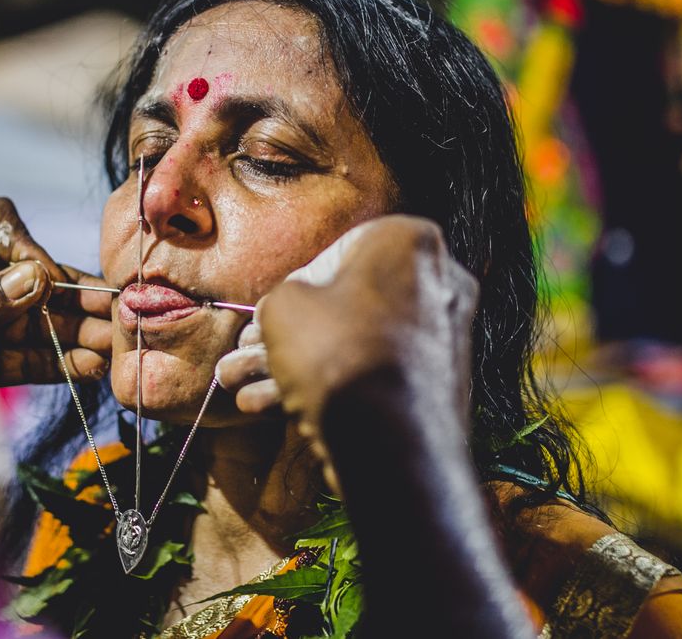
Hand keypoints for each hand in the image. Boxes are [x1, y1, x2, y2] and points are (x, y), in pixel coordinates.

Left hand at [0, 198, 111, 470]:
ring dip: (76, 330)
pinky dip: (61, 364)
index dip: (24, 242)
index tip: (40, 277)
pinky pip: (31, 359)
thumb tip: (40, 277)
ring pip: (38, 320)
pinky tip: (90, 368)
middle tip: (114, 309)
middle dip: (69, 292)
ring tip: (113, 343)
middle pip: (28, 275)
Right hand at [256, 215, 477, 493]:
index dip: (294, 283)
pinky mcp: (435, 387)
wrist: (387, 440)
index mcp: (410, 243)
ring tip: (240, 388)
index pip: (339, 252)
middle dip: (285, 333)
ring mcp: (441, 339)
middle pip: (343, 305)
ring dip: (291, 366)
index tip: (267, 312)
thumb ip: (282, 296)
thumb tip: (285, 310)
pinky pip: (373, 375)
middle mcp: (438, 284)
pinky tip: (270, 409)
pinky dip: (327, 386)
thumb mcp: (282, 306)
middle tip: (244, 353)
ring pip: (351, 345)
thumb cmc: (333, 351)